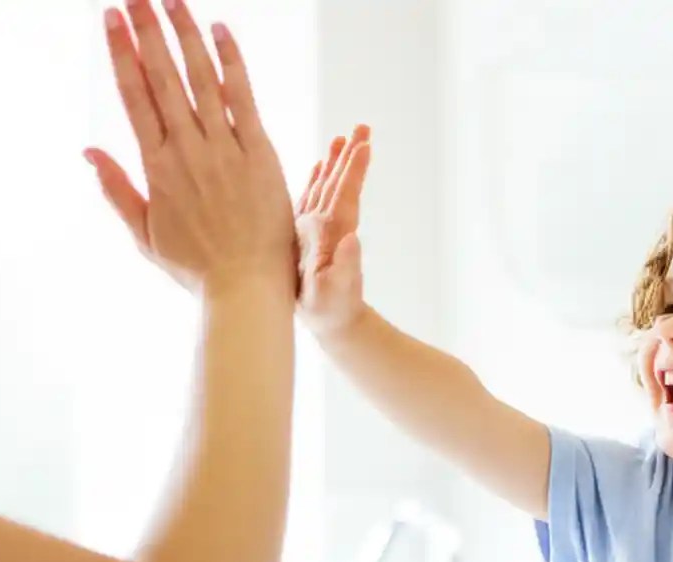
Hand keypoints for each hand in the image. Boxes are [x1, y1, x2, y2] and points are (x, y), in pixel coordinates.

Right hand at [87, 0, 294, 296]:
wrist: (246, 287)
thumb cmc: (196, 267)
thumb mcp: (144, 235)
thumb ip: (116, 189)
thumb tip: (87, 150)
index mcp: (156, 168)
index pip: (133, 97)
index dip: (121, 53)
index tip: (110, 19)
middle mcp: (188, 151)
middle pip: (162, 77)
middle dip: (146, 30)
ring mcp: (225, 149)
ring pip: (201, 79)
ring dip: (185, 34)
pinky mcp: (260, 153)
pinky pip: (243, 98)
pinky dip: (232, 62)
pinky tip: (220, 30)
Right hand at [295, 125, 371, 336]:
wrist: (332, 324)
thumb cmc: (331, 312)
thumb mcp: (335, 293)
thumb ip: (346, 267)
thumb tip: (353, 239)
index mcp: (333, 234)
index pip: (345, 195)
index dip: (353, 170)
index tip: (364, 144)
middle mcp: (328, 227)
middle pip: (339, 183)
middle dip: (349, 155)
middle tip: (362, 126)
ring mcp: (318, 230)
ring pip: (326, 187)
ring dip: (334, 162)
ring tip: (341, 136)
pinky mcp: (307, 236)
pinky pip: (310, 200)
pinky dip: (314, 180)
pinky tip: (316, 165)